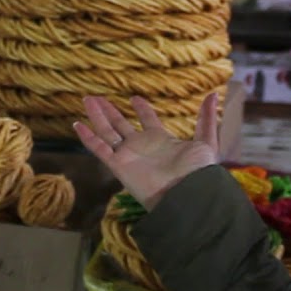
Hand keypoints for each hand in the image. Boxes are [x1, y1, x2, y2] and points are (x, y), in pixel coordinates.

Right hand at [74, 93, 218, 209]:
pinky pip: (100, 149)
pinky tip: (78, 124)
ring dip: (97, 116)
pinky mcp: (119, 166)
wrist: (187, 195)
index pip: (148, 120)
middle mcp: (142, 147)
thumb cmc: (198, 172)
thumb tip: (212, 94)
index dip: (141, 109)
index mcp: (161, 140)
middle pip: (121, 124)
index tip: (135, 98)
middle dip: (110, 111)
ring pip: (108, 132)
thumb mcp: (206, 141)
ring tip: (87, 99)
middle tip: (97, 97)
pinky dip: (88, 137)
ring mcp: (128, 155)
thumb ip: (206, 118)